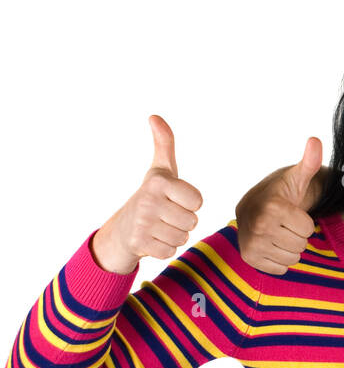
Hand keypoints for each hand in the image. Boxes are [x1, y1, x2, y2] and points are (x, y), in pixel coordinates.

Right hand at [91, 116, 202, 274]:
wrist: (122, 227)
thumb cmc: (151, 195)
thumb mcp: (160, 169)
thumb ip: (165, 143)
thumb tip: (154, 117)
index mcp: (159, 182)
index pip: (198, 201)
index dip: (190, 203)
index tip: (175, 198)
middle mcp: (148, 201)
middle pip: (192, 221)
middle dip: (183, 220)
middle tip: (167, 214)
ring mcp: (142, 223)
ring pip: (183, 237)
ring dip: (175, 234)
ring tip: (160, 226)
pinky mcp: (139, 244)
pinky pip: (171, 251)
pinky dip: (166, 248)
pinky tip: (153, 239)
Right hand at [234, 138, 321, 274]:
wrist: (258, 205)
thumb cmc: (284, 192)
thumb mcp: (298, 177)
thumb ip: (309, 162)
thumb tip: (315, 140)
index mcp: (271, 208)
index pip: (307, 229)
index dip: (306, 222)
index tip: (294, 212)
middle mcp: (257, 227)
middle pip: (300, 245)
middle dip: (299, 235)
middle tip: (287, 223)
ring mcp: (250, 244)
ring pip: (291, 258)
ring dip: (291, 248)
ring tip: (281, 232)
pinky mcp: (248, 258)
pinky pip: (279, 268)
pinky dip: (280, 259)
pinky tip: (273, 243)